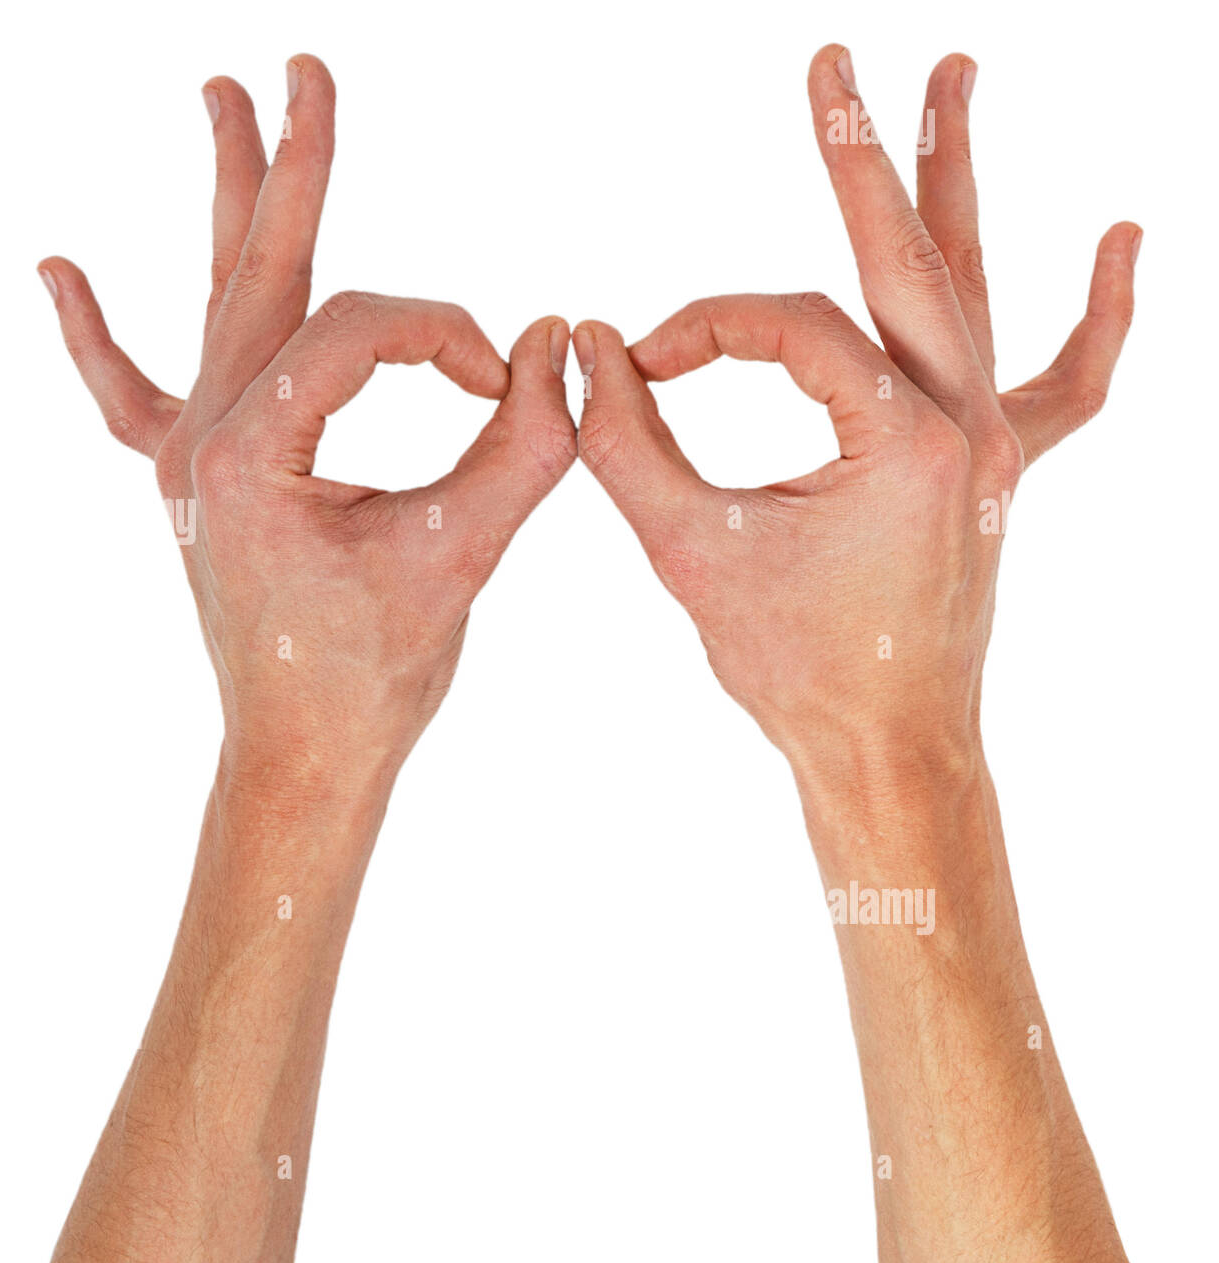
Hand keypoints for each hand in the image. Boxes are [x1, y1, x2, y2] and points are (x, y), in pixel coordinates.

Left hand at [39, 56, 575, 789]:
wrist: (306, 752)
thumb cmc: (372, 674)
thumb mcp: (459, 558)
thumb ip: (522, 448)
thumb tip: (558, 346)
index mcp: (249, 451)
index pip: (359, 329)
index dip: (448, 338)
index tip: (509, 385)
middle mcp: (202, 438)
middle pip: (262, 274)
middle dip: (294, 169)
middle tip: (302, 70)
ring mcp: (189, 456)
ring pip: (215, 305)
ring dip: (228, 206)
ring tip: (223, 101)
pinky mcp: (197, 481)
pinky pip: (131, 395)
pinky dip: (96, 338)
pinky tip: (55, 273)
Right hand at [573, 46, 1137, 778]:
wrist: (884, 744)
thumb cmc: (797, 668)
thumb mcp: (694, 551)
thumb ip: (628, 443)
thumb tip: (590, 348)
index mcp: (904, 438)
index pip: (792, 325)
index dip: (702, 327)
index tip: (637, 361)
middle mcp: (966, 423)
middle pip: (909, 256)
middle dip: (861, 152)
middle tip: (832, 61)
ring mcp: (995, 445)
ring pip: (981, 288)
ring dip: (959, 182)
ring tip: (953, 78)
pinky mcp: (998, 470)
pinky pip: (1066, 381)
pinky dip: (1098, 314)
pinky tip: (1124, 240)